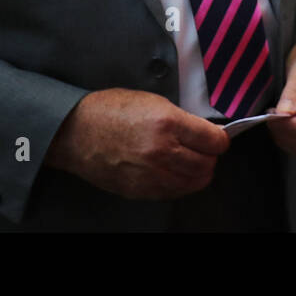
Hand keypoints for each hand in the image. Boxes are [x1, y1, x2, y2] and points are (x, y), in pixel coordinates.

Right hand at [44, 88, 229, 198]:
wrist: (75, 131)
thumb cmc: (112, 110)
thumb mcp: (154, 102)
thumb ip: (183, 120)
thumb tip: (207, 134)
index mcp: (168, 123)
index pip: (214, 141)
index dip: (221, 139)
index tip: (219, 138)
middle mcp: (161, 152)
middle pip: (207, 165)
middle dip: (211, 157)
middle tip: (206, 150)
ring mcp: (150, 175)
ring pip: (193, 183)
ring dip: (198, 173)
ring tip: (192, 162)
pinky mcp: (139, 190)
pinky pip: (173, 193)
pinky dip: (180, 184)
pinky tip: (175, 173)